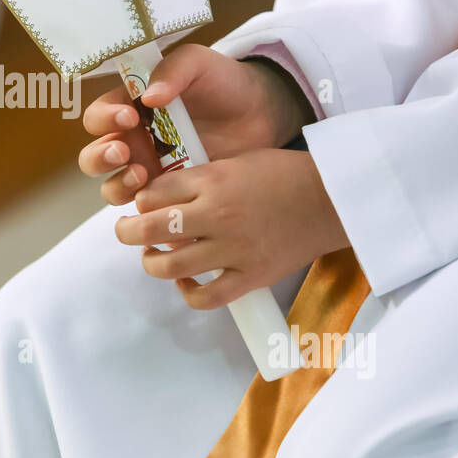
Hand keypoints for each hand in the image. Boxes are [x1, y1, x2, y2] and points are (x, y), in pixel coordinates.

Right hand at [77, 44, 313, 204]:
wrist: (262, 113)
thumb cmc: (223, 82)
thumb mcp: (198, 63)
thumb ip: (174, 69)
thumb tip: (148, 96)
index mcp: (129, 108)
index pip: (98, 117)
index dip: (105, 118)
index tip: (130, 115)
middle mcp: (132, 142)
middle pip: (93, 159)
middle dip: (100, 158)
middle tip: (124, 151)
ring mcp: (150, 171)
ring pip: (112, 189)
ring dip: (118, 185)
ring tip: (142, 174)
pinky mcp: (171, 195)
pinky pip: (147, 211)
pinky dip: (147, 212)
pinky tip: (165, 203)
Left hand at [112, 149, 349, 309]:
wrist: (331, 200)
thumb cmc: (283, 174)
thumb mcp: (235, 161)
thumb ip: (199, 179)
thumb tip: (163, 197)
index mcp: (212, 180)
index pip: (153, 193)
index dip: (140, 199)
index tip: (142, 204)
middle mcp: (217, 215)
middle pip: (150, 228)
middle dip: (127, 231)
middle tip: (126, 230)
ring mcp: (233, 250)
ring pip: (170, 265)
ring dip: (151, 262)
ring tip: (151, 255)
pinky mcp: (250, 277)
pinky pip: (206, 296)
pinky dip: (187, 292)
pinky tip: (183, 281)